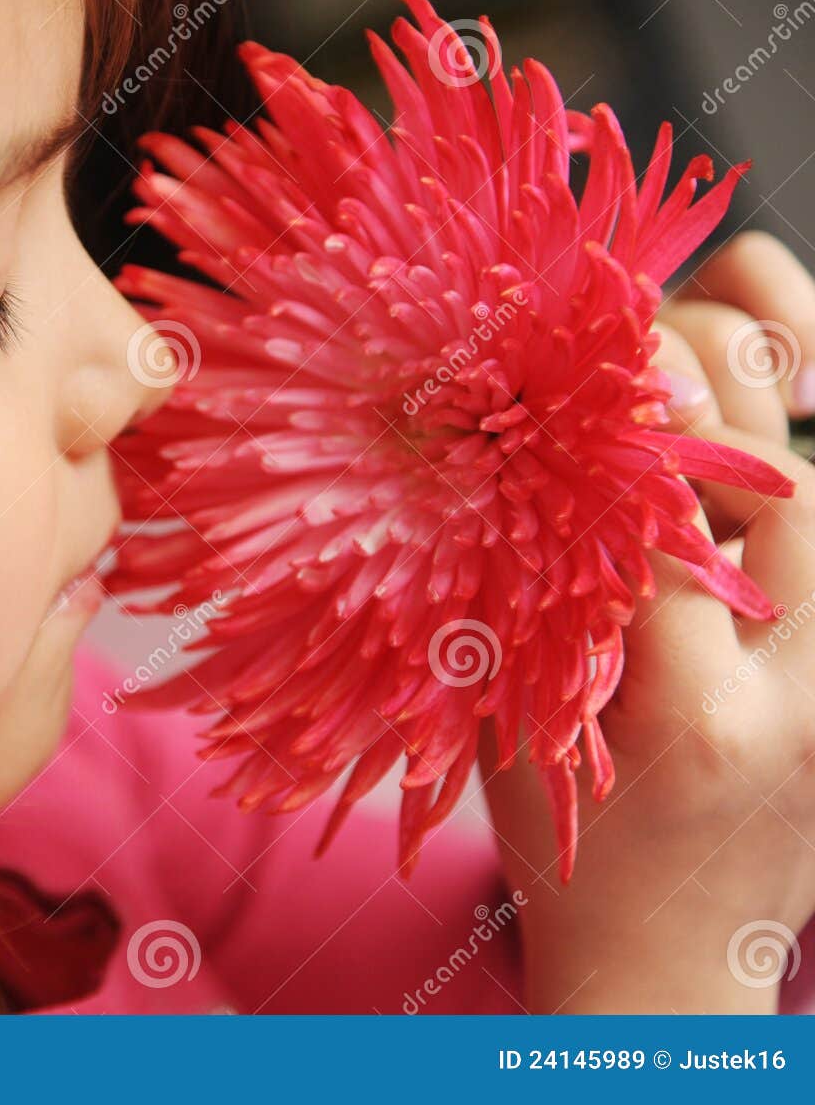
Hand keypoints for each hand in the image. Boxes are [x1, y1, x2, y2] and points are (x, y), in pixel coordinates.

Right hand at [483, 231, 814, 1012]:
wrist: (672, 973)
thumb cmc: (569, 867)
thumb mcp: (507, 735)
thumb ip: (517, 604)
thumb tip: (509, 456)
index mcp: (688, 718)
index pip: (664, 511)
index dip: (625, 402)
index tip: (583, 326)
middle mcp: (802, 695)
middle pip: (779, 480)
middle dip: (708, 371)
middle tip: (631, 317)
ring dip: (767, 396)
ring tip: (706, 324)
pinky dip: (793, 461)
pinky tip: (771, 395)